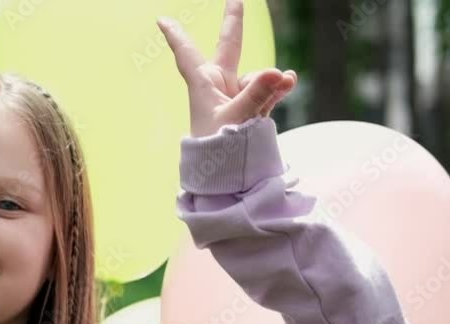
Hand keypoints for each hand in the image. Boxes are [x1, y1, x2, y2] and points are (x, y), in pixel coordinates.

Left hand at [156, 0, 297, 137]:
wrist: (226, 177)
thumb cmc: (218, 151)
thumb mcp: (236, 120)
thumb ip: (257, 96)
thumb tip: (279, 73)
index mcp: (203, 84)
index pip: (187, 54)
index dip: (176, 36)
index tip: (161, 20)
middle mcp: (219, 86)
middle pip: (228, 47)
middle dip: (233, 24)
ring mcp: (237, 96)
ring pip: (259, 78)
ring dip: (269, 84)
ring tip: (274, 94)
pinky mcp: (252, 108)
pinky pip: (270, 90)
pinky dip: (278, 88)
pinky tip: (288, 83)